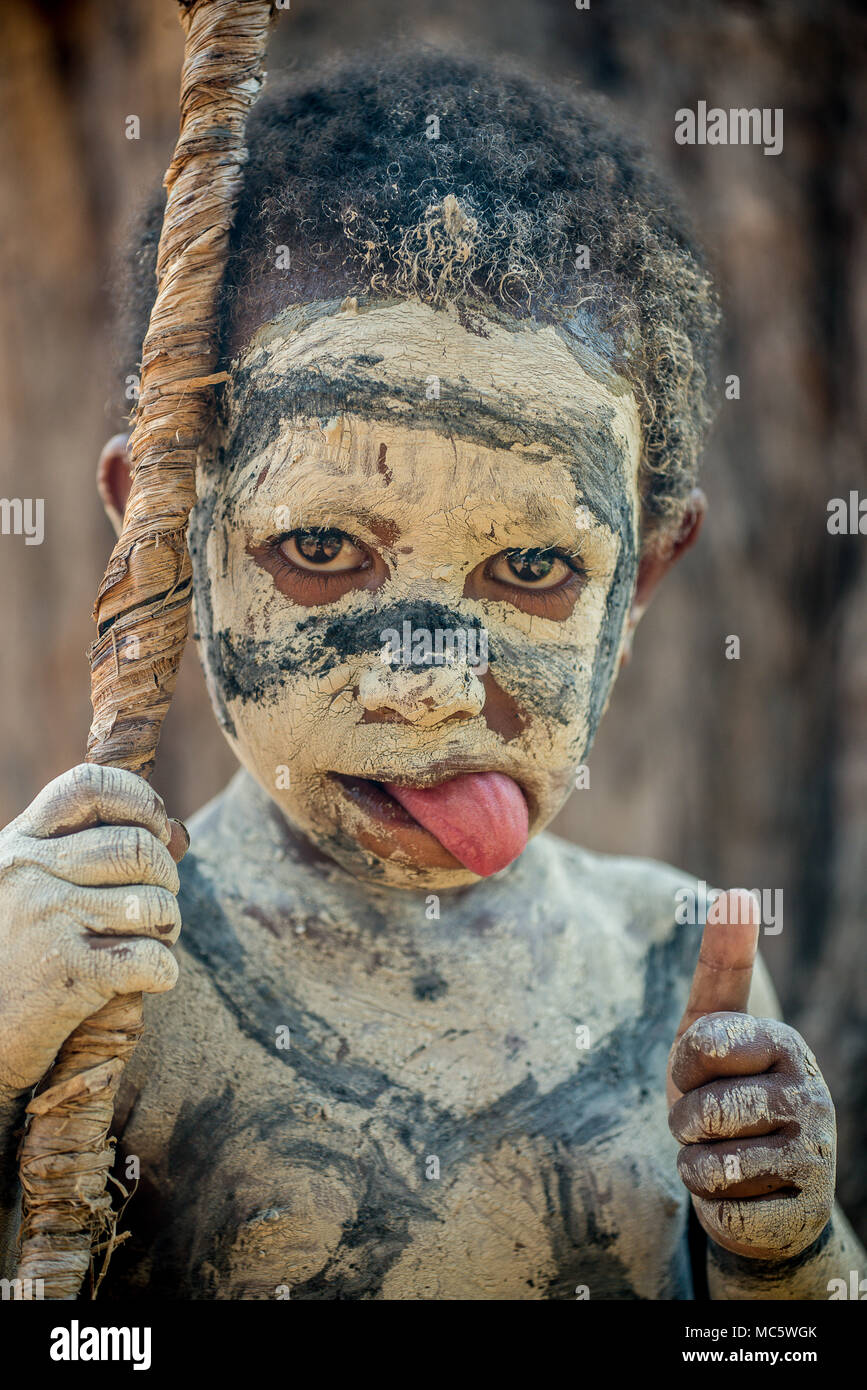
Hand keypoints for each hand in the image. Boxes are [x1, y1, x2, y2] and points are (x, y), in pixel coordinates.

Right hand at [0, 763, 187, 1098]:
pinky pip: (151, 959)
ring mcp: (46, 919)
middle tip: (156, 905)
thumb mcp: (35, 885)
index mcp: (21, 842)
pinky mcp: (66, 973)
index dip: (140, 800)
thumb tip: (178, 835)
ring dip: (167, 929)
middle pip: (138, 847)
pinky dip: (162, 972)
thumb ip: (97, 853)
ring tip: (148, 942)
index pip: (90, 786)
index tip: (156, 829)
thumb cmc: (16, 951)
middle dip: (166, 878)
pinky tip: (144, 978)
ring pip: (153, 905)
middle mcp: (29, 871)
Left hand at [667, 890, 834, 1260]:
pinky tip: (741, 1196)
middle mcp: (810, 1093)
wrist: (761, 1191)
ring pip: (708, 1161)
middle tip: (710, 1127)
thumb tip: (738, 894)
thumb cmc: (722, 1094)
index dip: (683, 1064)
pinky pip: (721, 1208)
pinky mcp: (803, 1209)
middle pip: (701, 1109)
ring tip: (724, 1158)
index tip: (703, 1070)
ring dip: (696, 1165)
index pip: (701, 1041)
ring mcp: (814, 1154)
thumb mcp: (710, 1030)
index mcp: (783, 1042)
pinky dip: (713, 1206)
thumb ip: (720, 964)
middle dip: (685, 1125)